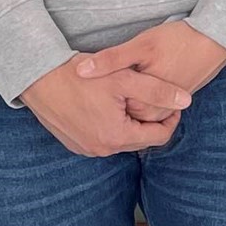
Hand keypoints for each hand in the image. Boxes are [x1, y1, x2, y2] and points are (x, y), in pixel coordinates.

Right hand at [22, 55, 190, 157]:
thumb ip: (159, 91)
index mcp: (116, 136)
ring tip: (132, 99)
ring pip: (121, 139)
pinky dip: (112, 126)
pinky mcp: (74, 144)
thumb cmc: (82, 75)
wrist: (39, 77)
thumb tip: (187, 102)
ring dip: (131, 123)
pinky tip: (110, 105)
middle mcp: (101, 149)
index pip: (159, 137)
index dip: (171, 119)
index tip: (173, 102)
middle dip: (150, 121)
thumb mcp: (125, 78)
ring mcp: (85, 149)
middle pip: (140, 140)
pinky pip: (103, 139)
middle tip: (154, 98)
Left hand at [75, 20, 225, 122]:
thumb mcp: (141, 46)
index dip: (95, 90)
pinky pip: (146, 103)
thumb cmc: (178, 40)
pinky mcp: (170, 102)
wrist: (214, 40)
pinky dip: (136, 92)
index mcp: (143, 105)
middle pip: (119, 110)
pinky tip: (135, 73)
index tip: (86, 75)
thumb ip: (111, 60)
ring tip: (114, 75)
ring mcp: (164, 110)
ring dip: (121, 95)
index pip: (106, 108)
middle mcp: (154, 113)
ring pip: (132, 107)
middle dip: (107, 95)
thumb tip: (79, 72)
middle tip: (99, 75)